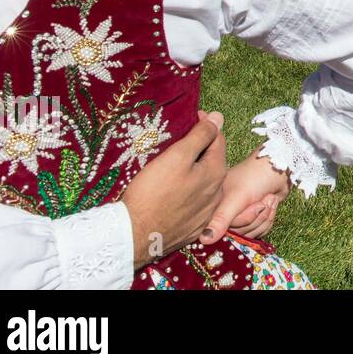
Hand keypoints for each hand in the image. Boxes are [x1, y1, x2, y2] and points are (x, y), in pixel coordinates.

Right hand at [121, 111, 226, 268]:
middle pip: (212, 161)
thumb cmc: (153, 192)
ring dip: (195, 171)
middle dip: (200, 148)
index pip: (218, 140)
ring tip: (175, 164)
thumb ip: (201, 136)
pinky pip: (195, 203)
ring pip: (204, 183)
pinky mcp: (193, 228)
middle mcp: (217, 194)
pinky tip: (174, 190)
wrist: (134, 236)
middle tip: (180, 140)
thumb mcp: (177, 156)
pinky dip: (188, 192)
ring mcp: (206, 213)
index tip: (192, 117)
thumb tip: (219, 117)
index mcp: (216, 173)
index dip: (206, 125)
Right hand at [204, 146, 292, 242]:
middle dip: (255, 217)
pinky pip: (259, 232)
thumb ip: (221, 219)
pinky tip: (271, 203)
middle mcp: (224, 213)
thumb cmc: (256, 176)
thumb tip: (203, 240)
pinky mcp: (254, 219)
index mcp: (214, 205)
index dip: (240, 220)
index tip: (247, 204)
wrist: (281, 167)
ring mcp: (240, 216)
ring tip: (267, 199)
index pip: (222, 230)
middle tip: (261, 200)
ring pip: (250, 234)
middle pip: (238, 234)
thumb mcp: (236, 197)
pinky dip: (269, 220)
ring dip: (264, 218)